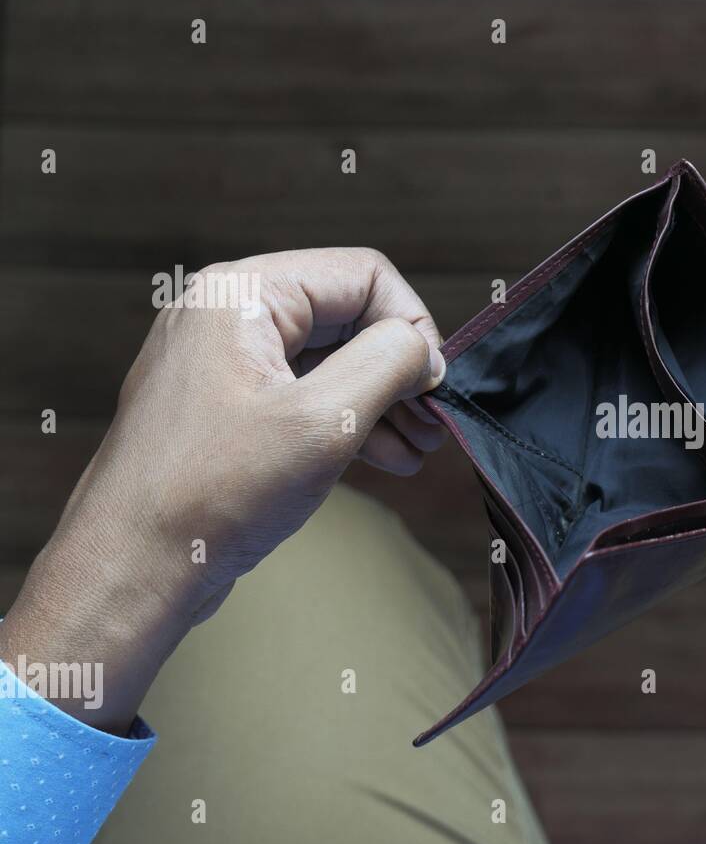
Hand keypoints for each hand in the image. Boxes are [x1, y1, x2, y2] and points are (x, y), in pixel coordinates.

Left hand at [1, 249, 445, 734]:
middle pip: (348, 315)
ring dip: (382, 400)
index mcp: (242, 296)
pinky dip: (348, 420)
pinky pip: (304, 394)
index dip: (412, 325)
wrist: (131, 568)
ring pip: (330, 359)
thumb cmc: (210, 495)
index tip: (435, 385)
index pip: (363, 275)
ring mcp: (223, 362)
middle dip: (400, 370)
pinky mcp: (226, 408)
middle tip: (433, 423)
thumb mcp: (324, 421)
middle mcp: (228, 315)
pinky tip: (386, 457)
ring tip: (418, 448)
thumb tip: (422, 347)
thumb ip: (388, 364)